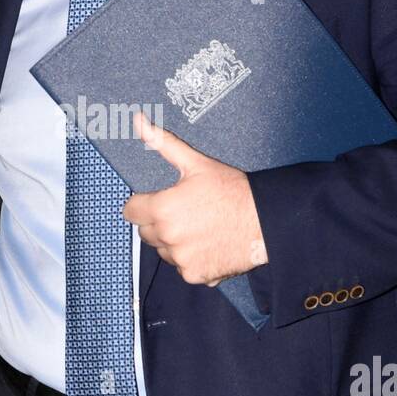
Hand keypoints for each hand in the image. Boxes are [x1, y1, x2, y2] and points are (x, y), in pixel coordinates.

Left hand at [124, 112, 267, 285]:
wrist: (266, 221)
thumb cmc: (233, 190)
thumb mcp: (197, 163)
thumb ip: (164, 144)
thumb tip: (139, 121)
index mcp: (163, 208)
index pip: (130, 211)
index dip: (142, 204)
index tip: (156, 201)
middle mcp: (168, 237)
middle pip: (146, 232)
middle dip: (158, 222)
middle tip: (184, 211)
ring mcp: (181, 259)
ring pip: (163, 251)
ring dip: (173, 242)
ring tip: (198, 227)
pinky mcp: (195, 274)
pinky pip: (181, 267)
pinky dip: (191, 259)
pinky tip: (208, 244)